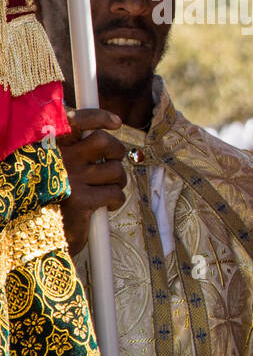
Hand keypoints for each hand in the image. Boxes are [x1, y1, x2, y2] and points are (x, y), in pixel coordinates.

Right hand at [56, 108, 127, 255]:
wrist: (32, 237)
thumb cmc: (44, 200)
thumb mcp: (49, 169)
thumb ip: (70, 151)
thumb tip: (102, 138)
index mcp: (47, 146)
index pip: (75, 120)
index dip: (98, 117)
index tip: (116, 122)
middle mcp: (58, 158)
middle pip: (104, 142)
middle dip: (117, 152)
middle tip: (113, 163)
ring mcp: (70, 178)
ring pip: (115, 169)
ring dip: (118, 180)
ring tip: (107, 188)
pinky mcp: (81, 200)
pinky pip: (115, 193)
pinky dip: (116, 200)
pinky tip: (106, 205)